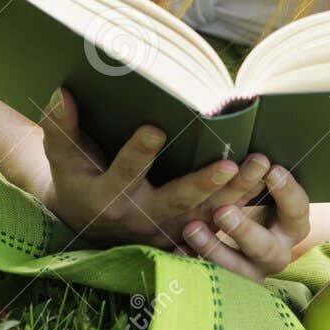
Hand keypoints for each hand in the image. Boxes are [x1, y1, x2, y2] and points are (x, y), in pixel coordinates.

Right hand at [39, 87, 267, 249]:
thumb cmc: (76, 178)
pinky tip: (269, 185)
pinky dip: (244, 207)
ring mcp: (167, 231)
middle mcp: (140, 219)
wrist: (87, 221)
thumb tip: (62, 93)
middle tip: (229, 163)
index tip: (155, 129)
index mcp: (108, 197)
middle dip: (203, 184)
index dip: (138, 154)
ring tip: (261, 165)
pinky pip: (220, 224)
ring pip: (206, 215)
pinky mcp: (187, 236)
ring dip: (236, 194)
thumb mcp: (61, 156)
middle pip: (176, 203)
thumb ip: (60, 127)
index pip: (124, 174)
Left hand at [175, 159, 310, 281]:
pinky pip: (209, 279)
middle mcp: (277, 253)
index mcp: (292, 227)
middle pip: (265, 247)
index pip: (297, 210)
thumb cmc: (259, 208)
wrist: (249, 249)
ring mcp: (253, 274)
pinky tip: (176, 250)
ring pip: (235, 269)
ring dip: (213, 249)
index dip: (286, 192)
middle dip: (243, 229)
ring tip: (191, 228)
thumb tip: (253, 153)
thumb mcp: (265, 194)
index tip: (271, 170)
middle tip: (222, 211)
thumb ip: (261, 179)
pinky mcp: (229, 286)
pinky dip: (192, 264)